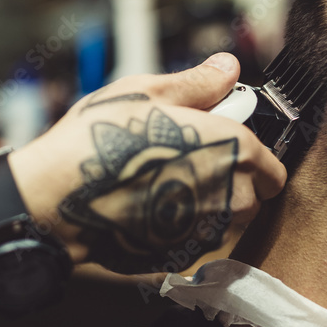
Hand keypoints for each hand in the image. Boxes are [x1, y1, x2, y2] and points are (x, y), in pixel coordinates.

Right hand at [9, 53, 286, 273]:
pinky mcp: (183, 259)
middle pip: (252, 194)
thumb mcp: (146, 92)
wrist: (55, 199)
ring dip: (208, 206)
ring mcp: (208, 233)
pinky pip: (197, 243)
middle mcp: (232, 195)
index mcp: (233, 148)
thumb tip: (229, 67)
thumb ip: (199, 83)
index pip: (270, 161)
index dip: (246, 151)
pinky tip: (147, 209)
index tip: (220, 144)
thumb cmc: (98, 140)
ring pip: (227, 221)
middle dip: (229, 179)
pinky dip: (182, 229)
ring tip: (161, 184)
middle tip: (183, 160)